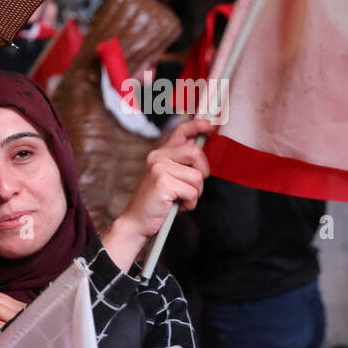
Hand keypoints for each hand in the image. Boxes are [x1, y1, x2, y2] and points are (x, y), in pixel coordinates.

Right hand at [103, 118, 214, 271]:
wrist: (136, 222)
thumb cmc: (155, 202)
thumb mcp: (166, 177)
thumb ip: (181, 163)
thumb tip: (200, 150)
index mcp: (159, 154)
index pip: (181, 131)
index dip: (199, 125)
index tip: (211, 125)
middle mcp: (157, 157)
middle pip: (196, 152)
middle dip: (202, 172)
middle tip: (192, 187)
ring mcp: (159, 169)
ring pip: (197, 176)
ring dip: (195, 193)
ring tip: (179, 199)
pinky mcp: (163, 183)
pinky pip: (192, 191)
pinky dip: (189, 203)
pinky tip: (176, 206)